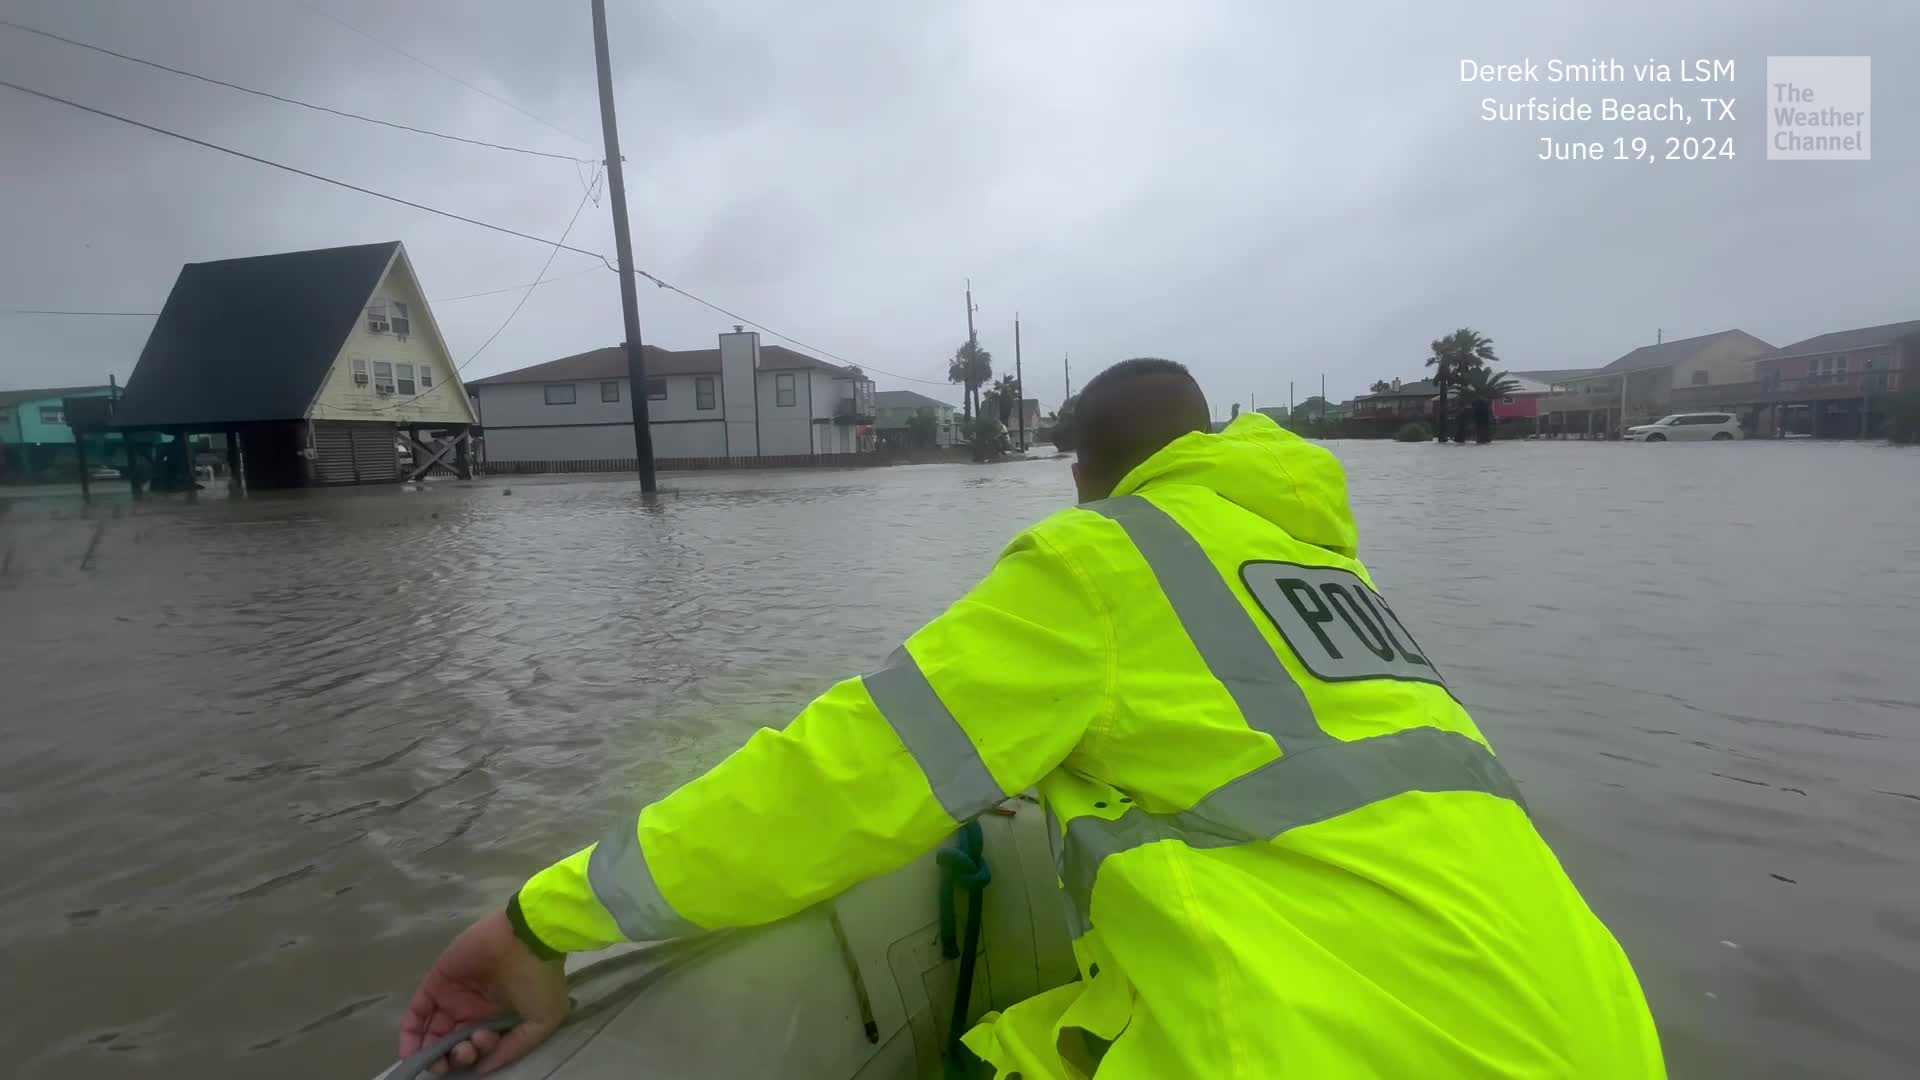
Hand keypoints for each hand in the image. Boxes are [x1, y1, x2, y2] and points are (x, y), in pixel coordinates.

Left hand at [399, 910, 569, 1073]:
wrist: (528, 938)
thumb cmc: (540, 979)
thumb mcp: (542, 1021)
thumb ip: (513, 1048)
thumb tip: (483, 1067)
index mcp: (497, 1018)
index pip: (477, 1046)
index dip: (476, 1056)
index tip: (483, 1050)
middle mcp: (473, 1010)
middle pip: (452, 1043)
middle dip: (453, 1058)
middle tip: (463, 1053)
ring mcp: (453, 997)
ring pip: (432, 1032)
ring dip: (430, 1051)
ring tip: (437, 1060)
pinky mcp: (437, 983)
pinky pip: (417, 1012)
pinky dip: (410, 1033)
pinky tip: (411, 1052)